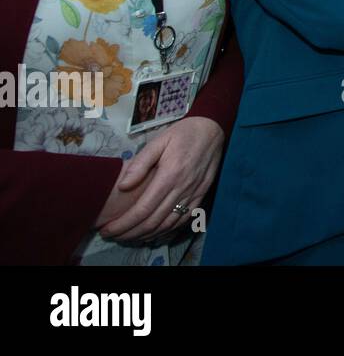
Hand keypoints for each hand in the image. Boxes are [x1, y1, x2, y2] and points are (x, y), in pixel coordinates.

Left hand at [98, 116, 223, 242]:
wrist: (213, 130)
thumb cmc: (183, 134)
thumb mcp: (159, 141)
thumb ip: (140, 163)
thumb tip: (123, 187)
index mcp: (170, 175)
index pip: (143, 209)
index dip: (124, 223)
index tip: (107, 229)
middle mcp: (183, 188)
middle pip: (154, 221)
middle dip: (130, 233)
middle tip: (112, 236)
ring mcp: (194, 194)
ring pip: (168, 225)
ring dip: (147, 235)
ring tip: (129, 237)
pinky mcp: (201, 195)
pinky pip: (183, 220)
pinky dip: (167, 231)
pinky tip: (154, 232)